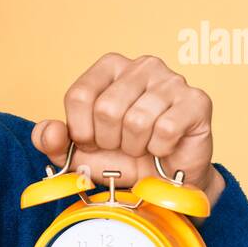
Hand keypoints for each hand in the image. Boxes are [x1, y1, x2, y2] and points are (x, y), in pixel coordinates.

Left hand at [31, 53, 224, 213]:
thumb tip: (50, 132)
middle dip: (109, 140)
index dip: (81, 130)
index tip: (93, 141)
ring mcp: (172, 80)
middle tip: (122, 146)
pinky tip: (163, 147)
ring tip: (143, 146)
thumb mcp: (76, 151)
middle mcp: (142, 65)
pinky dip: (159, 150)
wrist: (161, 181)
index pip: (79, 95)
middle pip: (106, 108)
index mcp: (110, 67)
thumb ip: (51, 140)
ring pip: (136, 121)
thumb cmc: (119, 157)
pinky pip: (165, 130)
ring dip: (135, 146)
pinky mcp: (197, 101)